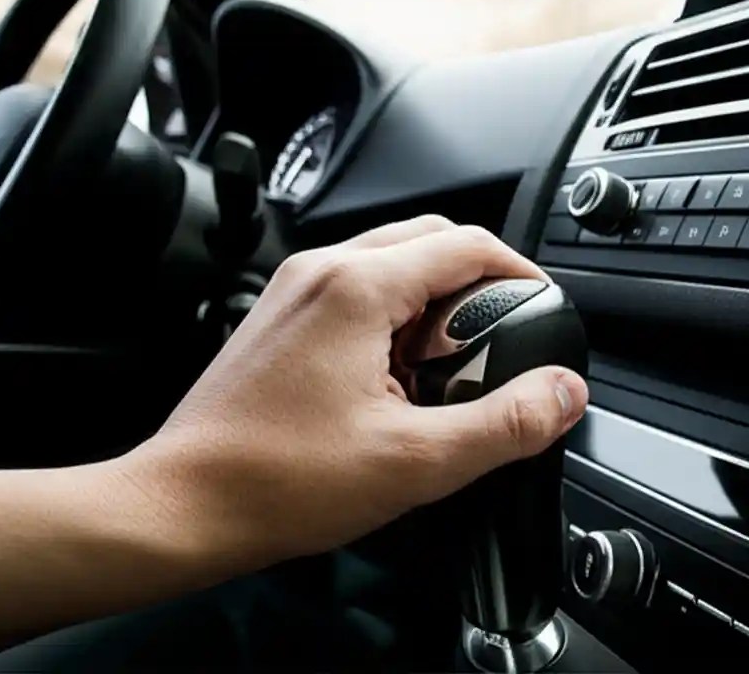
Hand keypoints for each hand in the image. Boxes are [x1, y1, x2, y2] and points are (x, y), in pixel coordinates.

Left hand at [120, 216, 588, 569]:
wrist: (184, 505)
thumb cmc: (277, 481)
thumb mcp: (417, 462)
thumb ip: (505, 423)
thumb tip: (563, 392)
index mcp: (357, 287)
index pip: (469, 245)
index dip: (522, 276)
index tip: (543, 314)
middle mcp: (321, 272)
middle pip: (431, 242)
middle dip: (478, 288)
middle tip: (500, 348)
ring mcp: (295, 291)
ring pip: (393, 265)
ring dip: (436, 305)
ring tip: (448, 374)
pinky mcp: (281, 319)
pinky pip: (357, 291)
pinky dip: (395, 319)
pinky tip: (397, 382)